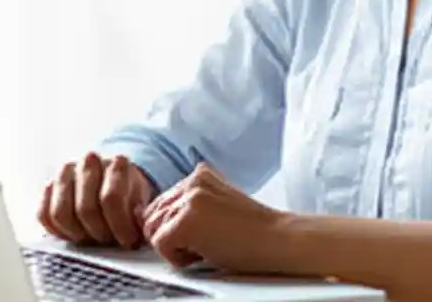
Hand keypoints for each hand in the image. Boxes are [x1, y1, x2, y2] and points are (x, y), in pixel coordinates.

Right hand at [38, 152, 156, 247]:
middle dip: (99, 233)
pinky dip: (58, 231)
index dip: (120, 227)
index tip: (128, 241)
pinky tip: (74, 234)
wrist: (112, 182)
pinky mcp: (48, 186)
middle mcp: (89, 162)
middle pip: (86, 209)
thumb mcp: (143, 203)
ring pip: (61, 212)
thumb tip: (135, 222)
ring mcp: (65, 172)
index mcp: (116, 163)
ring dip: (77, 234)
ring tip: (91, 238)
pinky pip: (43, 214)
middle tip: (108, 241)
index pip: (111, 199)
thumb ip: (141, 215)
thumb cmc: (129, 197)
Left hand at [140, 162, 293, 272]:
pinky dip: (177, 257)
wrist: (280, 241)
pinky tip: (204, 254)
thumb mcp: (218, 206)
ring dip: (175, 246)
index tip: (197, 235)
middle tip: (200, 245)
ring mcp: (189, 199)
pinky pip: (160, 244)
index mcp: (199, 174)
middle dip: (169, 235)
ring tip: (205, 248)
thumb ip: (189, 206)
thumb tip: (151, 220)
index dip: (174, 225)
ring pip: (154, 229)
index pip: (163, 201)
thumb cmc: (253, 233)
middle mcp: (192, 181)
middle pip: (153, 213)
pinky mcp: (187, 221)